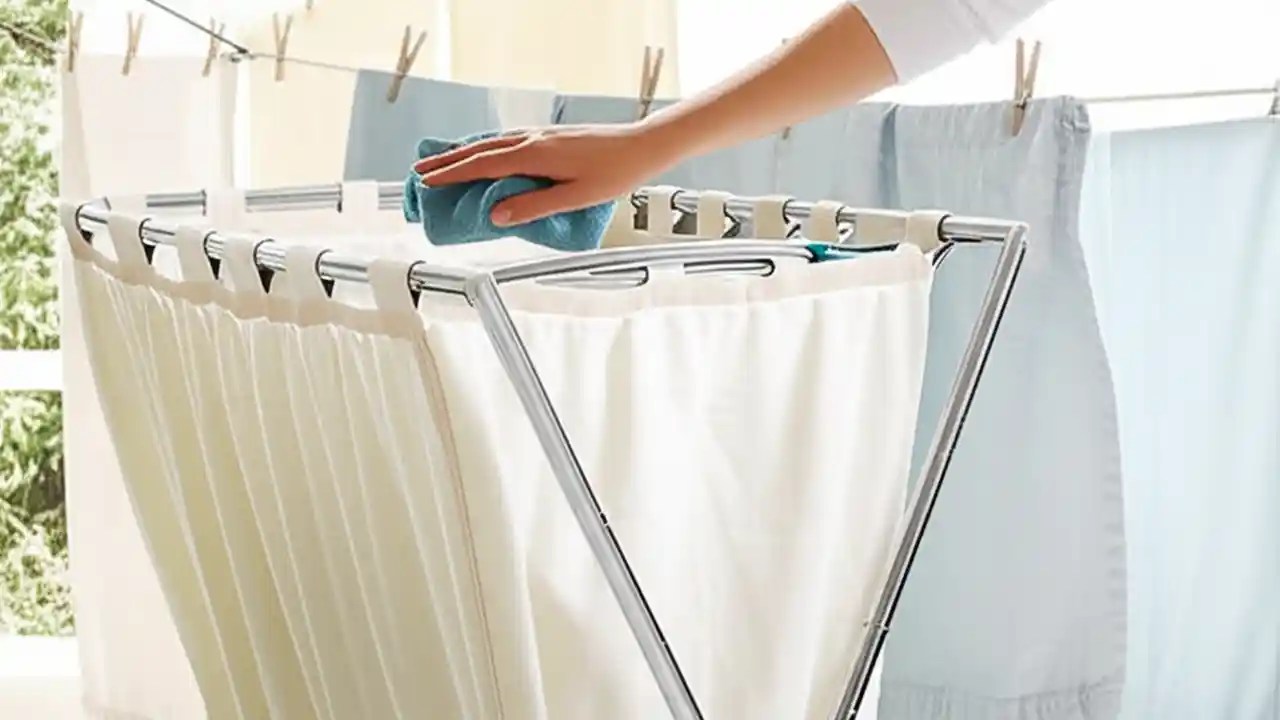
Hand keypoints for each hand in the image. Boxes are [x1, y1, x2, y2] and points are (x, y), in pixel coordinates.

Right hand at [413, 123, 677, 226]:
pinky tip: (485, 153)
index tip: (426, 183)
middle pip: (480, 150)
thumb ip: (533, 207)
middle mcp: (533, 140)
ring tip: (443, 162)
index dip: (452, 175)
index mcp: (535, 155)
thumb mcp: (574, 198)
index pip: (482, 166)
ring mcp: (542, 135)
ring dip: (465, 152)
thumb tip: (496, 216)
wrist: (642, 146)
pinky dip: (486, 147)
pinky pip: (508, 140)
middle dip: (448, 161)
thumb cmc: (614, 174)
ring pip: (492, 142)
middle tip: (419, 171)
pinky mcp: (551, 136)